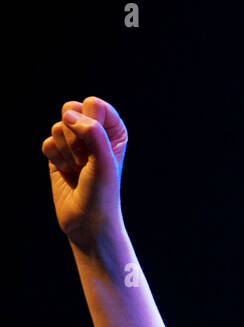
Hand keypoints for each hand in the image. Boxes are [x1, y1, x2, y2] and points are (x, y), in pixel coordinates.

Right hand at [41, 96, 127, 248]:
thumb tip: (68, 115)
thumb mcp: (105, 159)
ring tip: (79, 170)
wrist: (88, 222)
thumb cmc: (103, 193)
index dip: (90, 123)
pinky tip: (67, 174)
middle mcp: (94, 132)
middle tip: (86, 160)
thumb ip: (92, 131)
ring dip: (67, 153)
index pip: (93, 104)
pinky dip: (56, 160)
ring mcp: (74, 143)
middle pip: (71, 109)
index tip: (98, 148)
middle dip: (74, 137)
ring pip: (57, 127)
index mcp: (113, 129)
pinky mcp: (57, 155)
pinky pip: (47, 143)